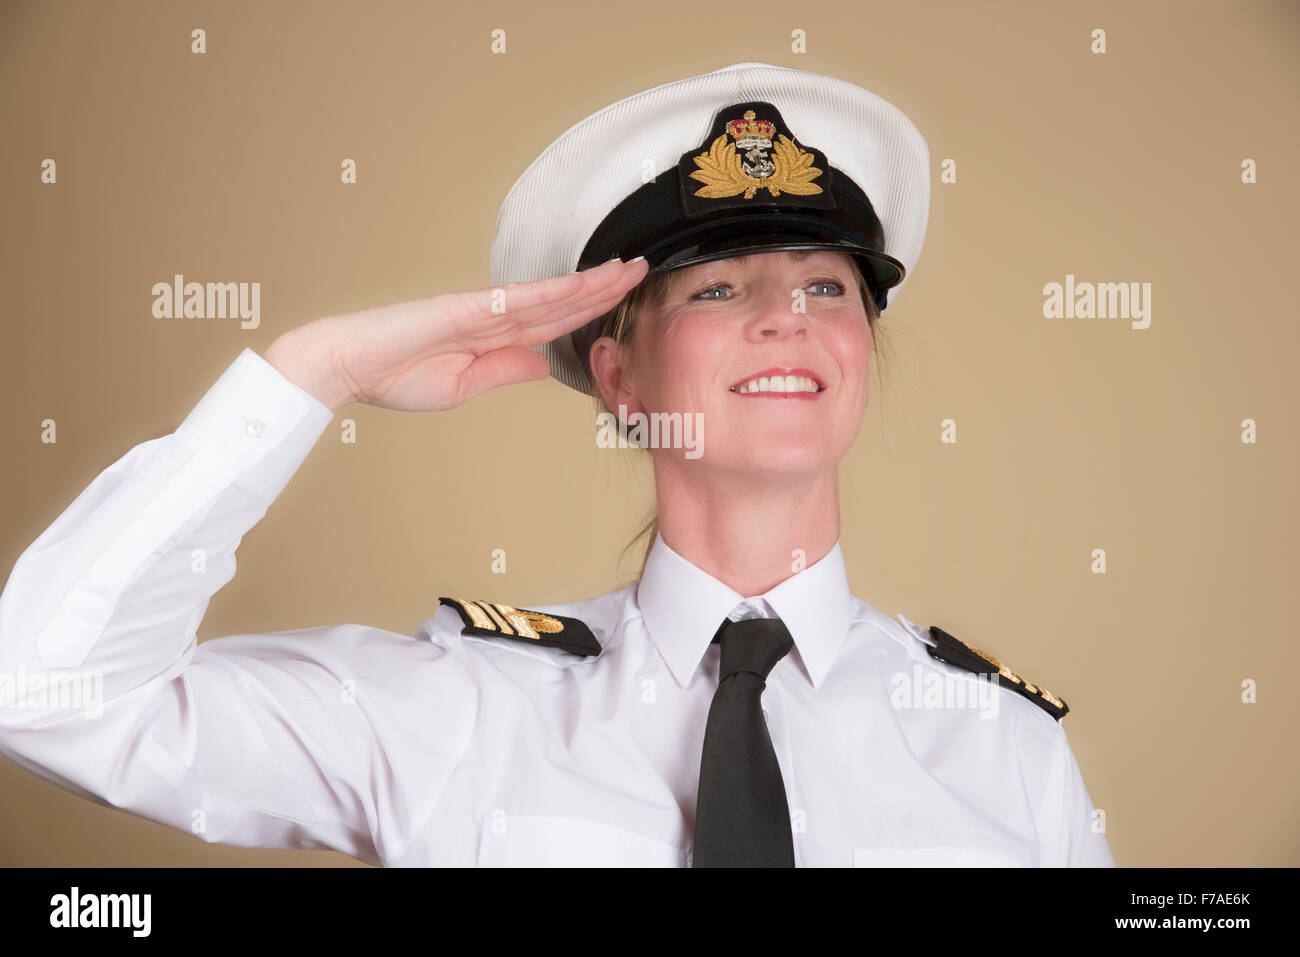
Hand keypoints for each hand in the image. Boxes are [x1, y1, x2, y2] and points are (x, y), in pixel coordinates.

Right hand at [263, 258, 648, 411]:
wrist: (346, 366)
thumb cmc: (391, 375)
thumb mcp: (460, 387)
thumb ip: (503, 372)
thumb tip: (544, 365)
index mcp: (492, 339)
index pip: (553, 322)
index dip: (590, 308)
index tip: (621, 298)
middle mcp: (493, 318)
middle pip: (560, 301)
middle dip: (603, 287)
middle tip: (641, 268)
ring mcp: (481, 309)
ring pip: (549, 294)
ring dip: (589, 283)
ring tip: (626, 269)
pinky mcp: (466, 307)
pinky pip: (518, 299)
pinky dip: (553, 291)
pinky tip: (582, 284)